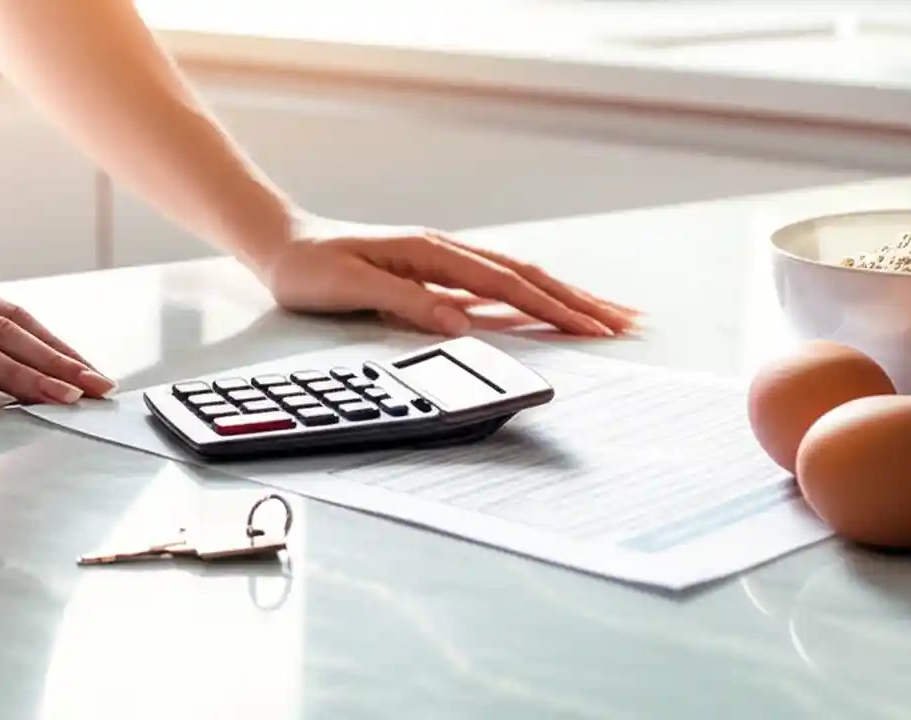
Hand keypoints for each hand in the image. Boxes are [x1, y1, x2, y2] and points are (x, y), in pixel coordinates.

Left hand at [253, 215, 639, 336]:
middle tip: (626, 322)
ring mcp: (446, 262)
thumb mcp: (352, 286)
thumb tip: (462, 323)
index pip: (509, 284)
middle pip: (530, 275)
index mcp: (433, 253)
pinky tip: (551, 309)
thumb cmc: (311, 267)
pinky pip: (498, 286)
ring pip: (521, 278)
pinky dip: (532, 298)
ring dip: (566, 296)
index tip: (593, 327)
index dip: (554, 308)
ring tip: (606, 313)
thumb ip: (408, 302)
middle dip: (580, 300)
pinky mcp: (439, 275)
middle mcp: (447, 252)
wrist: (284, 245)